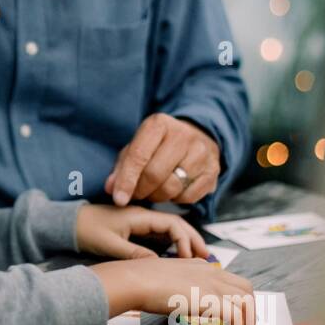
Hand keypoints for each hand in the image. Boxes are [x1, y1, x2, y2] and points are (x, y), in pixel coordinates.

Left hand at [76, 204, 208, 259]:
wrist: (67, 223)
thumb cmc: (85, 230)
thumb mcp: (110, 244)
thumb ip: (134, 253)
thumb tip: (159, 265)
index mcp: (139, 216)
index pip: (172, 223)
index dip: (185, 240)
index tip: (188, 258)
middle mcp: (143, 216)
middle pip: (176, 225)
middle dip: (193, 239)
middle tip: (207, 257)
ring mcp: (140, 222)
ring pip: (170, 230)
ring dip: (185, 242)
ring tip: (199, 258)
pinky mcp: (135, 229)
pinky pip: (160, 235)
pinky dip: (173, 244)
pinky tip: (179, 256)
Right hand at [93, 256, 254, 324]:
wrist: (136, 280)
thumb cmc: (141, 280)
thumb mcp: (164, 277)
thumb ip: (177, 285)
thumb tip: (178, 298)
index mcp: (200, 266)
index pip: (230, 280)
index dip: (237, 298)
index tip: (236, 313)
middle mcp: (210, 273)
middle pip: (246, 289)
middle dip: (250, 309)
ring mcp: (212, 285)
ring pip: (247, 301)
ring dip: (248, 321)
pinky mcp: (210, 300)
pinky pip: (237, 316)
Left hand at [105, 113, 219, 205]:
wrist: (196, 136)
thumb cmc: (160, 144)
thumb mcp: (137, 147)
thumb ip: (122, 167)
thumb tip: (111, 189)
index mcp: (159, 124)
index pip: (138, 156)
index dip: (126, 181)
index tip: (119, 199)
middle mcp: (183, 135)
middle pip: (155, 174)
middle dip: (141, 191)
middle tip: (136, 194)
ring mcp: (201, 152)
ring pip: (172, 188)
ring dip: (157, 197)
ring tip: (153, 191)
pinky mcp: (213, 170)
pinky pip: (189, 197)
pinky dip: (176, 200)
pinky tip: (172, 190)